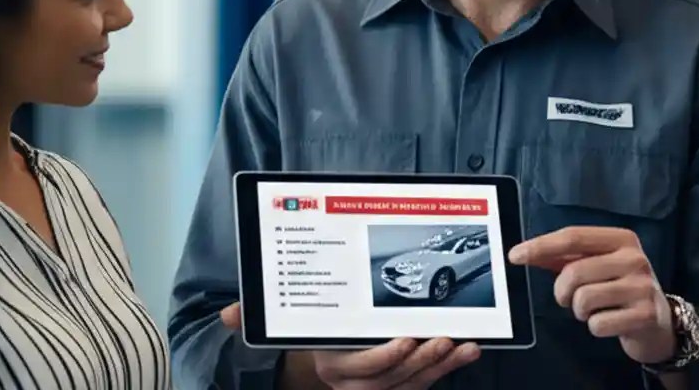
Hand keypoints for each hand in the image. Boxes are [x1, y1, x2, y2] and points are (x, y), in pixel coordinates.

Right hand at [219, 303, 479, 388]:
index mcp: (332, 368)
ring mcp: (381, 387)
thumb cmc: (310, 333)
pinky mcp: (402, 384)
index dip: (386, 358)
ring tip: (464, 344)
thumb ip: (256, 319)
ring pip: (415, 384)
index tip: (407, 337)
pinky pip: (427, 382)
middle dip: (423, 361)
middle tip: (445, 338)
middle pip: (395, 379)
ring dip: (443, 366)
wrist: (321, 354)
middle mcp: (357, 384)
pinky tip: (469, 350)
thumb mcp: (284, 326)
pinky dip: (450, 368)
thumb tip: (229, 315)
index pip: (362, 370)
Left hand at [509, 227, 676, 364]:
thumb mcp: (597, 265)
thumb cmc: (620, 288)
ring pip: (583, 299)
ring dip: (579, 311)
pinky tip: (610, 322)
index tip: (515, 255)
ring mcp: (642, 287)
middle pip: (574, 272)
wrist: (661, 323)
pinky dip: (595, 327)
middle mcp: (635, 258)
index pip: (573, 236)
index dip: (540, 246)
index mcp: (621, 239)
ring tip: (593, 310)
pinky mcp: (645, 315)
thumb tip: (524, 253)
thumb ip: (563, 258)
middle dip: (562, 292)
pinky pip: (598, 324)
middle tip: (569, 299)